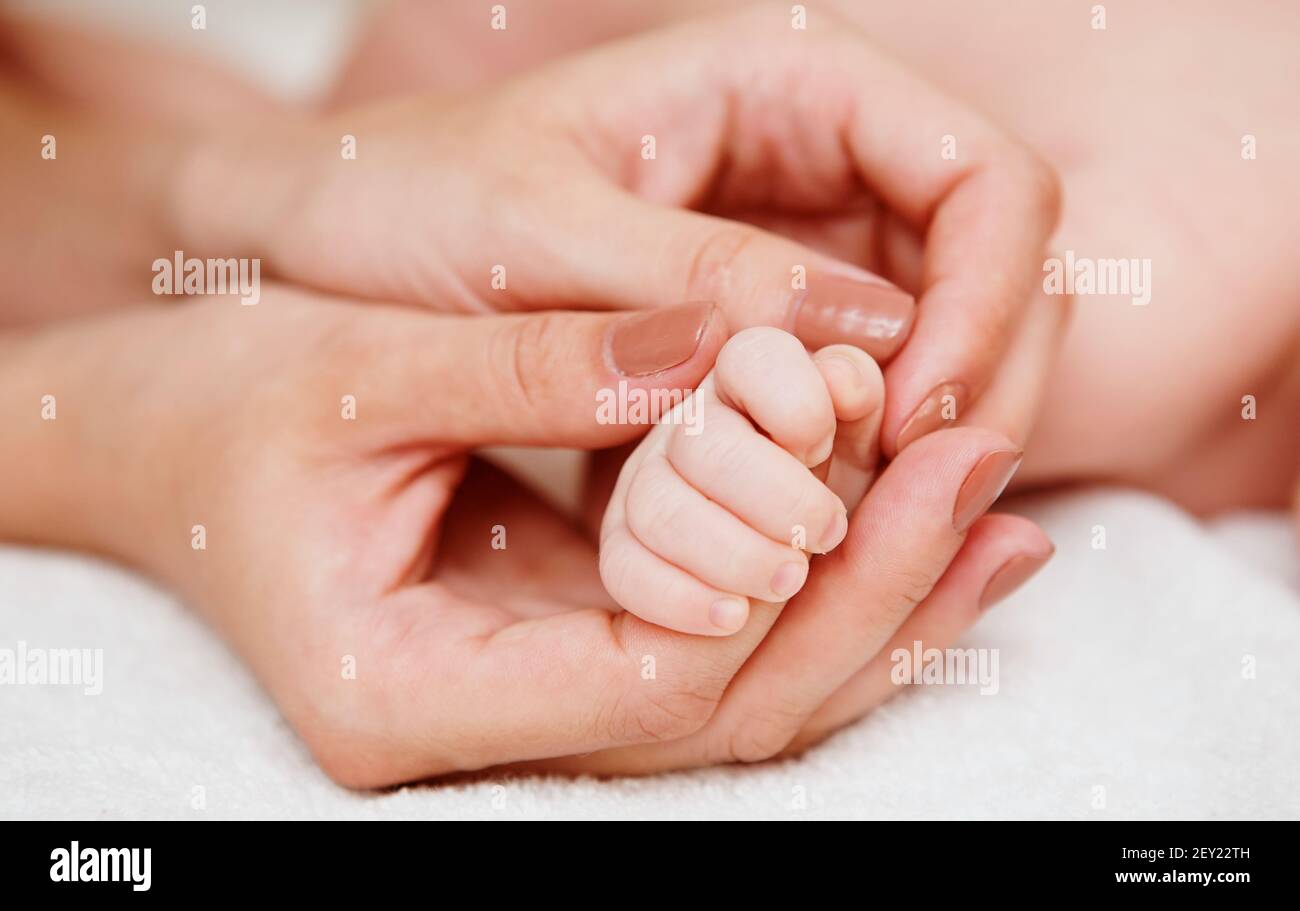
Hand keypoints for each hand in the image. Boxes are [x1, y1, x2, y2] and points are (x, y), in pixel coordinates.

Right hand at [0, 288, 1050, 784]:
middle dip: (866, 595)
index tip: (875, 457)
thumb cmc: (220, 413)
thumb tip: (727, 348)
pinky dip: (817, 578)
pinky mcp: (568, 648)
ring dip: (873, 598)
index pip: (638, 673)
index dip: (769, 574)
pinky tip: (902, 510)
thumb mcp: (355, 368)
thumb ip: (535, 363)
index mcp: (401, 695)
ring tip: (990, 502)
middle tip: (980, 473)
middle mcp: (481, 733)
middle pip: (721, 710)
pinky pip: (721, 638)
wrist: (162, 443)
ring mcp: (531, 704)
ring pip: (742, 694)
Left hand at [175, 2, 1063, 452]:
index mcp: (789, 86)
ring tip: (846, 526)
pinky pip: (857, 404)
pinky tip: (799, 523)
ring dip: (926, 445)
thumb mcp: (534, 228)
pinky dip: (854, 466)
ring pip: (944, 351)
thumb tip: (865, 342)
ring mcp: (804, 253)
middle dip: (978, 389)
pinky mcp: (764, 340)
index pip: (987, 180)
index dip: (986, 302)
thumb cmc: (413, 199)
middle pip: (997, 272)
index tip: (916, 418)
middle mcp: (822, 163)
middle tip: (908, 503)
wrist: (340, 237)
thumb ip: (691, 276)